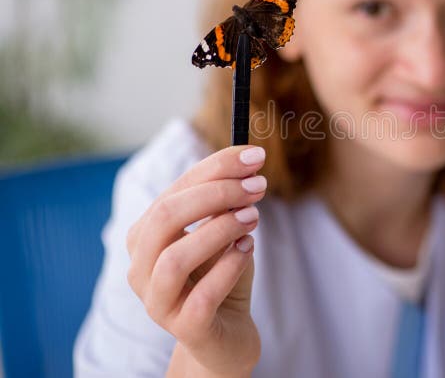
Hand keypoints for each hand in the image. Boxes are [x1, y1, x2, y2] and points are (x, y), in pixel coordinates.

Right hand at [126, 145, 266, 373]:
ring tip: (254, 217)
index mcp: (146, 236)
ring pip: (175, 258)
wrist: (227, 333)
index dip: (214, 168)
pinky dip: (228, 267)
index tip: (254, 156)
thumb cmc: (223, 275)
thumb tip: (247, 163)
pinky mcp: (183, 328)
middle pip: (166, 217)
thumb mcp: (224, 232)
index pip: (174, 190)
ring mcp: (157, 301)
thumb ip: (226, 202)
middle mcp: (141, 267)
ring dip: (219, 229)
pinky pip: (201, 296)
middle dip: (216, 193)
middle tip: (258, 186)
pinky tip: (248, 249)